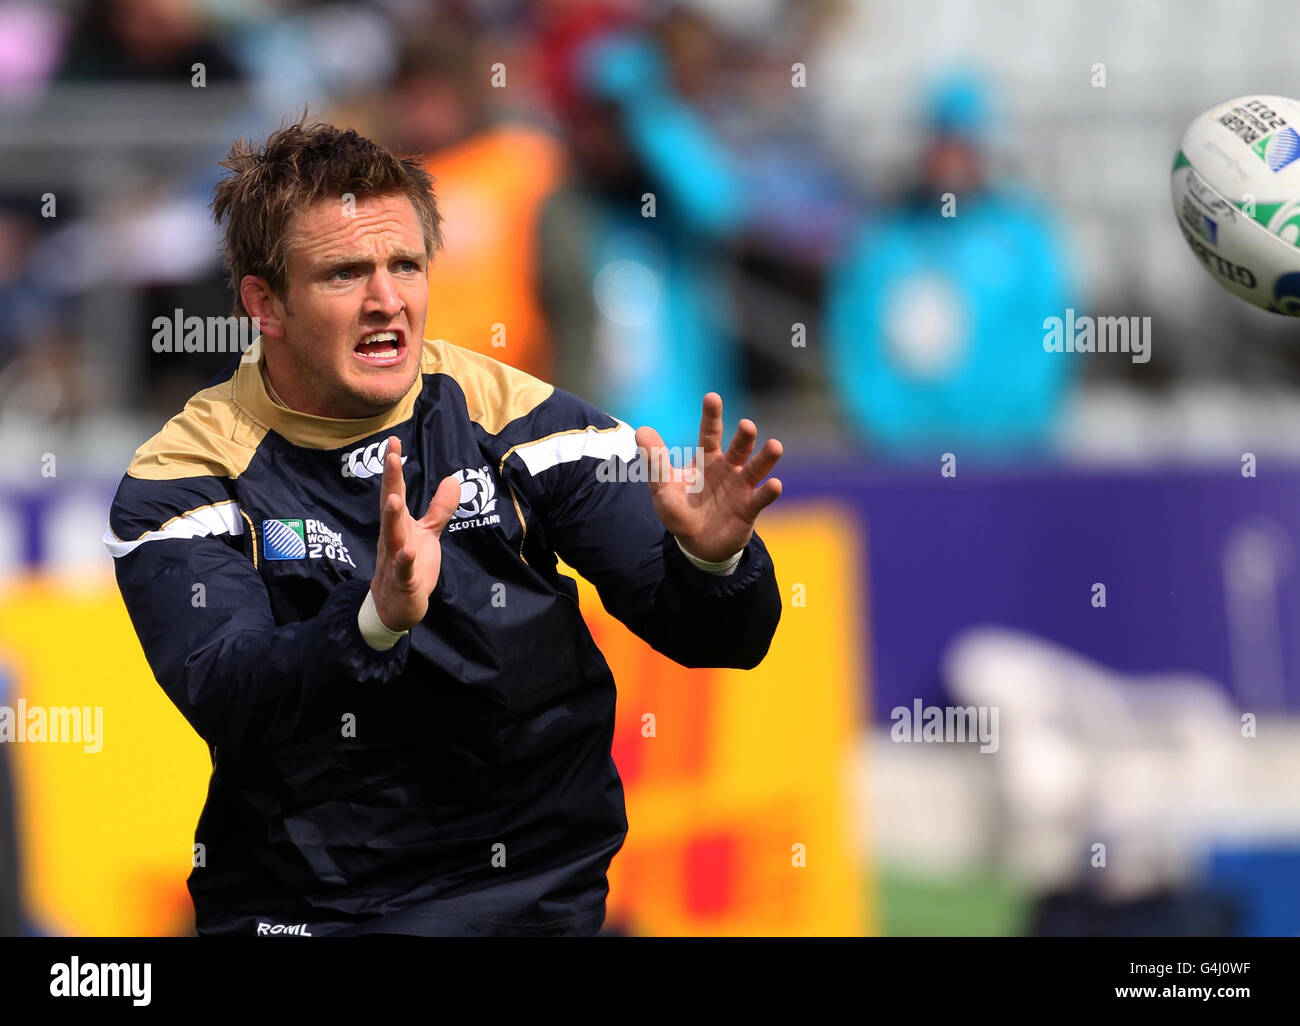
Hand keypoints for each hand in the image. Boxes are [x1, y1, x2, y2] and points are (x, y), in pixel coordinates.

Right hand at [369, 436, 462, 631]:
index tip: (394, 441)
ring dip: (391, 517)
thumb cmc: (409, 565)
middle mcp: (393, 537)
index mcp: (398, 524)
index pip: (394, 490)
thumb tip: (452, 480)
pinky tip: (410, 551)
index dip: (394, 467)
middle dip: (391, 481)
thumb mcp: (428, 534)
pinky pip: (404, 569)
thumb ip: (439, 509)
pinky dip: (406, 560)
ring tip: (394, 498)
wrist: (394, 606)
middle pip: (390, 506)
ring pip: (392, 536)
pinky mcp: (404, 581)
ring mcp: (395, 558)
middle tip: (392, 457)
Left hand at [636, 393, 782, 563]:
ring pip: (757, 468)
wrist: (696, 544)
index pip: (710, 432)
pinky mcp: (749, 508)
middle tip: (747, 426)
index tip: (712, 397)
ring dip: (766, 457)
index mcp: (707, 459)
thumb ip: (655, 461)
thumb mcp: (663, 488)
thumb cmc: (680, 511)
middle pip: (740, 447)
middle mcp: (728, 468)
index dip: (712, 415)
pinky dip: (769, 491)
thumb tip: (641, 430)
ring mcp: (742, 487)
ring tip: (775, 446)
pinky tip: (775, 484)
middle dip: (745, 436)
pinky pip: (762, 498)